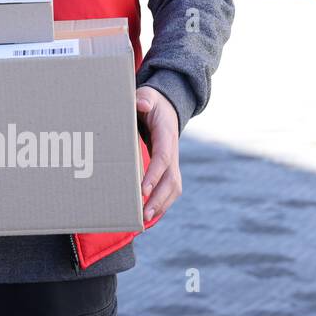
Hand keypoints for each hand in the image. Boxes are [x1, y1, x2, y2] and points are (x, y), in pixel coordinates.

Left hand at [136, 85, 180, 221]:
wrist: (166, 106)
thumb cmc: (151, 101)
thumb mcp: (148, 95)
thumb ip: (144, 98)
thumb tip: (141, 104)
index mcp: (167, 135)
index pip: (162, 158)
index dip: (154, 175)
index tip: (143, 190)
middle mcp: (172, 151)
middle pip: (171, 180)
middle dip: (159, 198)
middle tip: (143, 214)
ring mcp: (172, 161)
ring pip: (173, 187)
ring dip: (161, 205)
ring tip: (144, 220)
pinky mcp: (168, 168)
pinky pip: (169, 188)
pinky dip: (161, 202)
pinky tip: (149, 214)